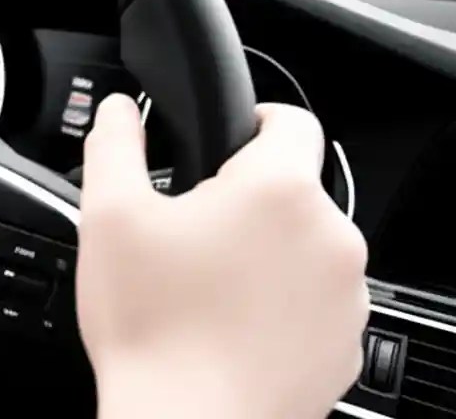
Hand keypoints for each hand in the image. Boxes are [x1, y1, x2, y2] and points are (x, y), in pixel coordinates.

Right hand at [77, 95, 368, 418]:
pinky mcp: (345, 346)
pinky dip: (280, 305)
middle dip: (245, 201)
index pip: (289, 119)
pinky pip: (315, 304)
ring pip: (305, 248)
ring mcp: (346, 297)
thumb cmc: (152, 327)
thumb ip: (116, 144)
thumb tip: (120, 110)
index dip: (251, 121)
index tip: (221, 146)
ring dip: (266, 254)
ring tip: (206, 287)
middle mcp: (330, 237)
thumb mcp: (110, 216)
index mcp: (279, 190)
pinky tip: (229, 325)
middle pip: (293, 190)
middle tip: (189, 234)